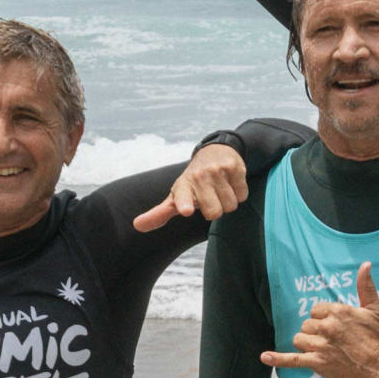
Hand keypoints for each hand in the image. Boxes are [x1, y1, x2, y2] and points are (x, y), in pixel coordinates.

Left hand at [132, 140, 249, 231]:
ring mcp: (217, 171)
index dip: (184, 203)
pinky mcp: (234, 167)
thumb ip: (159, 213)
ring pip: (230, 205)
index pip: (182, 197)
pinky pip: (242, 195)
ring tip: (220, 190)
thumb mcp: (176, 195)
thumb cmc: (193, 182)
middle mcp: (198, 177)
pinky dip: (239, 193)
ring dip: (228, 202)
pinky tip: (230, 184)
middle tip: (211, 199)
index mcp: (182, 186)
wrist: (215, 151)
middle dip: (216, 210)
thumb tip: (137, 226)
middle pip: (214, 212)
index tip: (185, 209)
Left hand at [261, 263, 378, 377]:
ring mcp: (320, 345)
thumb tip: (365, 264)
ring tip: (322, 350)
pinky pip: (292, 359)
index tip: (334, 327)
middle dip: (315, 332)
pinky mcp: (317, 362)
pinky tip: (265, 357)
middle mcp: (326, 326)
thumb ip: (366, 286)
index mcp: (338, 311)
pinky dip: (278, 358)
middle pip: (306, 325)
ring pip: (299, 339)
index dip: (322, 318)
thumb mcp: (375, 309)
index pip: (316, 310)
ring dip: (307, 344)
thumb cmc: (378, 339)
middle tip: (332, 341)